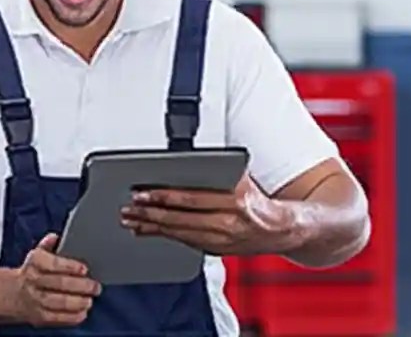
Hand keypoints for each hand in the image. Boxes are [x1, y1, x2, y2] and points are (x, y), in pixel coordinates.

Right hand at [8, 233, 101, 327]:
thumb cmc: (33, 272)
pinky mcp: (39, 316)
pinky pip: (57, 318)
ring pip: (58, 302)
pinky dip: (72, 317)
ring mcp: (36, 300)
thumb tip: (55, 238)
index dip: (69, 266)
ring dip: (77, 302)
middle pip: (59, 283)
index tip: (84, 268)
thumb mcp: (38, 254)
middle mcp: (33, 281)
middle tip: (95, 286)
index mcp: (35, 262)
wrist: (14, 294)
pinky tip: (83, 312)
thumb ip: (48, 245)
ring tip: (89, 300)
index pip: (52, 263)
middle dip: (80, 285)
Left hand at [119, 173, 299, 255]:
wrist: (282, 230)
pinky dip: (164, 236)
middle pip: (179, 220)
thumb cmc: (259, 200)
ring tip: (130, 221)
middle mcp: (227, 224)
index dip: (163, 197)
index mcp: (235, 201)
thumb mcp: (243, 179)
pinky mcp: (215, 250)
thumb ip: (219, 172)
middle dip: (150, 214)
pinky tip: (147, 231)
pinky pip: (184, 242)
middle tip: (128, 209)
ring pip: (178, 234)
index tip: (142, 193)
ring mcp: (221, 241)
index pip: (191, 199)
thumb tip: (190, 159)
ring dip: (151, 227)